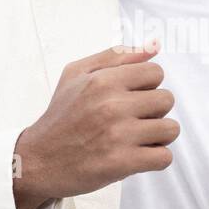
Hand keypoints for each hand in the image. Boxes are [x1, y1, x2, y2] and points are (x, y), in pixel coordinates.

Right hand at [12, 42, 176, 208]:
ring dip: (157, 136)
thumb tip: (155, 45)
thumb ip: (117, 56)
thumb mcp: (77, 74)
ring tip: (135, 139)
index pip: (156, 72)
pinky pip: (164, 157)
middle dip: (154, 111)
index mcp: (103, 81)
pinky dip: (155, 158)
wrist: (38, 160)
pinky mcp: (122, 163)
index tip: (130, 97)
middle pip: (167, 100)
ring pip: (170, 129)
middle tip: (132, 120)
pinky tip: (137, 155)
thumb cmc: (61, 116)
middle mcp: (112, 105)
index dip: (146, 86)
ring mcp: (118, 135)